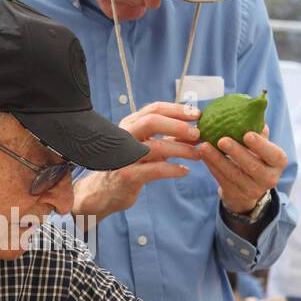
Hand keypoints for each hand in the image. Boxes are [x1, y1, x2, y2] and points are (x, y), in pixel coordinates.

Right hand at [71, 102, 200, 221]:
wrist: (103, 192)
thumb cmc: (129, 166)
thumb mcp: (145, 146)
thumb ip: (166, 137)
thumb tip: (195, 129)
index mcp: (129, 124)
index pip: (154, 109)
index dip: (178, 109)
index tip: (197, 114)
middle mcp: (125, 136)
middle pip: (152, 121)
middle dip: (178, 125)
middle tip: (197, 133)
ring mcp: (125, 156)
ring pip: (157, 146)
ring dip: (181, 149)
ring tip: (197, 154)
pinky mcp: (127, 175)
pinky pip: (155, 170)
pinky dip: (173, 169)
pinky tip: (184, 171)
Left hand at [196, 129, 287, 216]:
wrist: (249, 188)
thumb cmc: (256, 158)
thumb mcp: (262, 146)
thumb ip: (259, 130)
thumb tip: (253, 108)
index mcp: (278, 162)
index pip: (273, 154)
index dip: (260, 145)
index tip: (247, 134)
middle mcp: (269, 178)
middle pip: (252, 166)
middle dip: (236, 152)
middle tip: (222, 139)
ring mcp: (252, 190)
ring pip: (233, 174)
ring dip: (218, 159)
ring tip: (205, 146)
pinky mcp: (236, 195)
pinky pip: (222, 179)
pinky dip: (211, 166)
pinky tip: (203, 155)